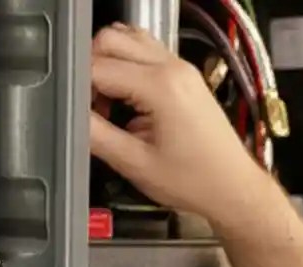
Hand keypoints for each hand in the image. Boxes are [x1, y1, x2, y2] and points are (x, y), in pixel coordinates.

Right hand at [89, 23, 274, 225]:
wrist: (235, 189)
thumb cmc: (195, 182)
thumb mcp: (135, 163)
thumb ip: (95, 134)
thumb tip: (67, 115)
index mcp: (162, 86)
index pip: (97, 66)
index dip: (79, 89)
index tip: (77, 114)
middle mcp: (174, 68)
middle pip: (111, 40)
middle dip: (90, 68)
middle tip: (90, 105)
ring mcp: (183, 69)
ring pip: (129, 40)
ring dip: (109, 63)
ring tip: (107, 101)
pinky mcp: (186, 77)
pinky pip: (147, 53)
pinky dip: (128, 66)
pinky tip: (126, 100)